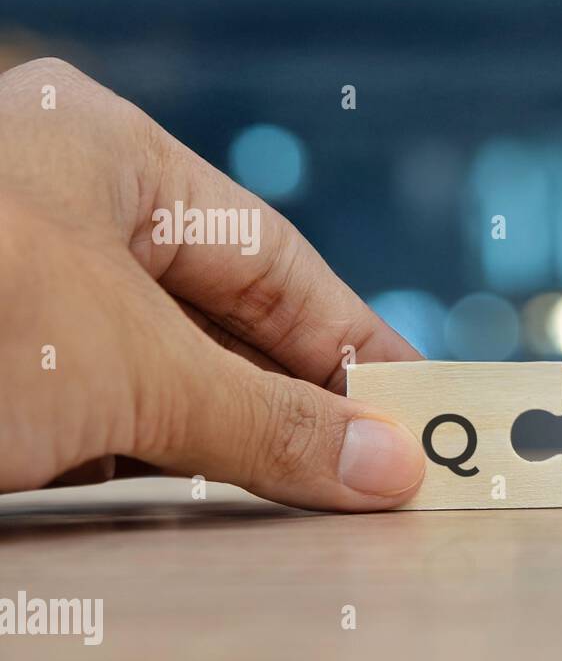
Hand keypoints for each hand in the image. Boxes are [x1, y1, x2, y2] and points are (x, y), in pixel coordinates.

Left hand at [0, 58, 425, 509]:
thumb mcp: (130, 367)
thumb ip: (268, 421)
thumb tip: (390, 472)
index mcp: (103, 159)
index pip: (269, 259)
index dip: (354, 336)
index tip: (421, 404)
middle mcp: (59, 220)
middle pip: (221, 320)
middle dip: (303, 397)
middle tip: (387, 465)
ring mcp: (18, 305)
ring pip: (163, 378)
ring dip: (239, 441)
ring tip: (325, 492)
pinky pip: (103, 426)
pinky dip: (164, 467)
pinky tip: (221, 501)